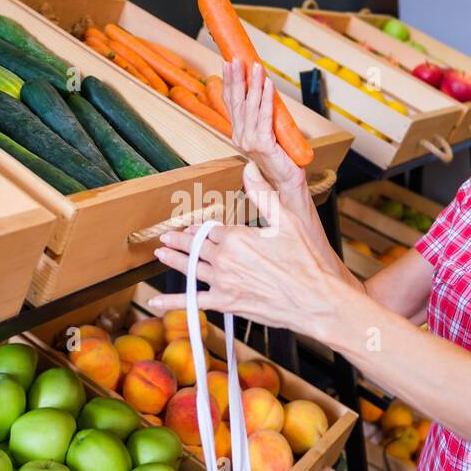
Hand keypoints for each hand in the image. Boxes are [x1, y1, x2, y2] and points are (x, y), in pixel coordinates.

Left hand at [150, 162, 343, 337]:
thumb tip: (249, 168)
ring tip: (161, 254)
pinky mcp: (226, 303)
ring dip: (174, 260)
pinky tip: (156, 302)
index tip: (193, 228)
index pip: (211, 230)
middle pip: (197, 247)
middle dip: (180, 241)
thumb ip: (263, 194)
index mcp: (236, 236)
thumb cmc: (305, 261)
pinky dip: (172, 302)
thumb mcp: (287, 220)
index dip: (201, 228)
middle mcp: (224, 258)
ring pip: (190, 268)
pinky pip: (193, 301)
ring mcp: (223, 282)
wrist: (314, 299)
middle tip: (166, 237)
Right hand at [223, 59, 306, 206]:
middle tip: (236, 58)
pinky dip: (266, 99)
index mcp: (238, 135)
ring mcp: (250, 143)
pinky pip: (264, 117)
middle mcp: (240, 138)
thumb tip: (265, 91)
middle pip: (236, 102)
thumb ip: (262, 118)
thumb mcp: (268, 135)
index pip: (231, 104)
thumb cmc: (280, 162)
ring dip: (253, 84)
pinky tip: (268, 84)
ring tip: (256, 66)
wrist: (287, 188)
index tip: (229, 63)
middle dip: (236, 78)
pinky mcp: (263, 146)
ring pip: (250, 107)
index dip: (229, 83)